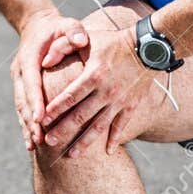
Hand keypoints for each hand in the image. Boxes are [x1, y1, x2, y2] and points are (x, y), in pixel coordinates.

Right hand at [12, 11, 87, 149]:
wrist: (38, 26)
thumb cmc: (57, 28)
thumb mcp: (67, 25)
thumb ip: (73, 31)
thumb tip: (80, 40)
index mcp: (30, 57)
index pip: (32, 81)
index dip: (35, 101)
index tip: (41, 118)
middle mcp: (20, 71)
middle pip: (23, 99)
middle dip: (30, 120)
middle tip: (39, 138)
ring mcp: (19, 80)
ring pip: (20, 107)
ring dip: (26, 126)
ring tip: (34, 144)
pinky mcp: (22, 88)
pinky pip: (22, 109)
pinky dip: (26, 125)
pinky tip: (31, 143)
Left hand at [41, 26, 157, 156]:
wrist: (150, 47)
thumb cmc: (114, 41)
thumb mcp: (88, 38)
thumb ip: (63, 46)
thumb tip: (43, 61)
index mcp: (94, 74)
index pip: (70, 96)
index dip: (55, 109)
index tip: (42, 120)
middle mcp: (106, 91)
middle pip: (81, 116)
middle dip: (63, 130)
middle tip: (49, 142)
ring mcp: (120, 101)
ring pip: (100, 127)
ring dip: (85, 142)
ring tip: (71, 155)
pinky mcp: (132, 105)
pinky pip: (122, 126)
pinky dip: (115, 139)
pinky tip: (108, 153)